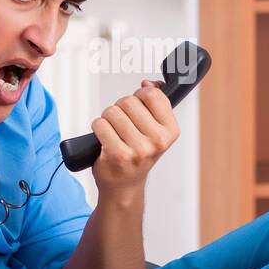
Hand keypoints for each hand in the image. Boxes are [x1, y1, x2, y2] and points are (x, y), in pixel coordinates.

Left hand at [89, 80, 179, 197]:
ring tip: (113, 132)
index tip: (138, 107)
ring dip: (108, 118)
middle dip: (121, 107)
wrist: (124, 185)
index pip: (152, 94)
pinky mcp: (117, 155)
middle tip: (122, 123)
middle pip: (129, 101)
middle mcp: (157, 142)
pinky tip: (104, 138)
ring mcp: (138, 150)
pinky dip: (98, 127)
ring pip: (112, 111)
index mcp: (170, 131)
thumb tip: (148, 83)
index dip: (140, 95)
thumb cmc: (138, 154)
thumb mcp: (155, 130)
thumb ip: (156, 104)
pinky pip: (100, 124)